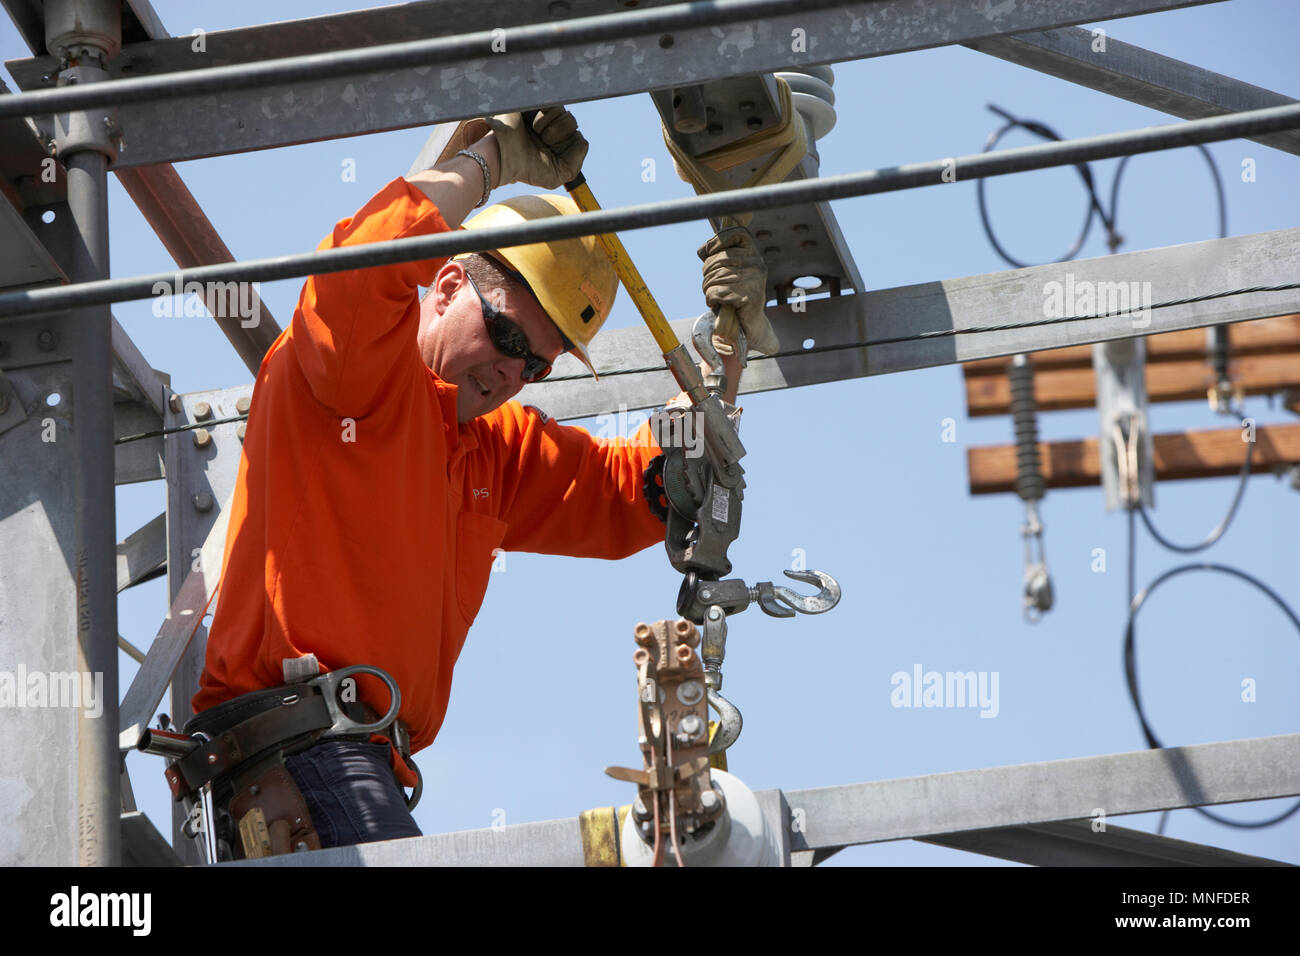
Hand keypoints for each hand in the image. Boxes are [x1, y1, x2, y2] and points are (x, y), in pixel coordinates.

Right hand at [486, 106, 587, 189]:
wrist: (504, 156)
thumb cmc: (526, 168)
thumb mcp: (555, 177)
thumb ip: (574, 165)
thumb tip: (583, 141)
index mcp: (558, 144)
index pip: (578, 139)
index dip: (568, 148)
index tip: (551, 154)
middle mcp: (552, 127)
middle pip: (573, 124)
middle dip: (559, 137)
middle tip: (542, 142)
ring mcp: (544, 114)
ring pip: (567, 116)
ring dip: (551, 129)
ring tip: (535, 134)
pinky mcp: (536, 103)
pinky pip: (556, 106)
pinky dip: (546, 118)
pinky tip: (533, 126)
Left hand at [698, 226, 779, 355]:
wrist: (750, 324)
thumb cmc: (735, 295)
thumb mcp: (728, 273)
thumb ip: (717, 258)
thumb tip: (702, 250)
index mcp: (753, 254)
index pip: (737, 233)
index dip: (718, 240)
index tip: (707, 253)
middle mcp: (757, 264)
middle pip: (719, 258)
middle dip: (706, 272)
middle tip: (708, 284)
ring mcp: (755, 280)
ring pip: (715, 276)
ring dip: (707, 288)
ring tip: (713, 296)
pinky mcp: (749, 297)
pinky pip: (717, 292)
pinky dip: (710, 299)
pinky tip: (715, 303)